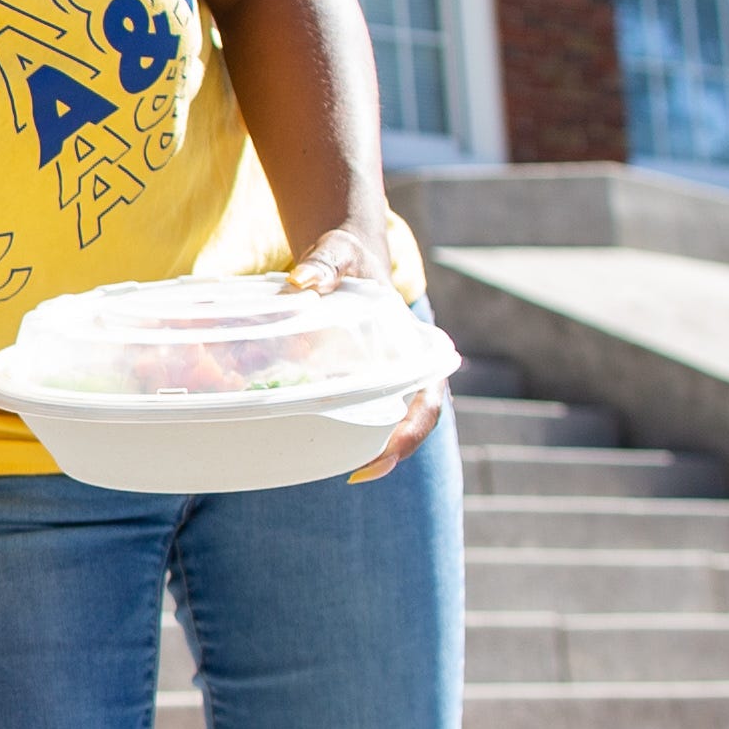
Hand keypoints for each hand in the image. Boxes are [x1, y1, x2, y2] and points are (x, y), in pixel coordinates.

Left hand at [285, 220, 446, 483]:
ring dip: (362, 445)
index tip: (386, 456)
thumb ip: (324, 267)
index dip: (412, 434)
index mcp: (416, 347)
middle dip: (388, 452)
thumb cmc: (351, 256)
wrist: (347, 253)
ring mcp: (383, 379)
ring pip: (381, 421)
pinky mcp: (357, 380)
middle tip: (357, 475)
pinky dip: (336, 426)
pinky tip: (309, 438)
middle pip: (407, 422)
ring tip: (333, 467)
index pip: (427, 402)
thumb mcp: (341, 254)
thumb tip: (301, 283)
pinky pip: (353, 409)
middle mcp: (405, 370)